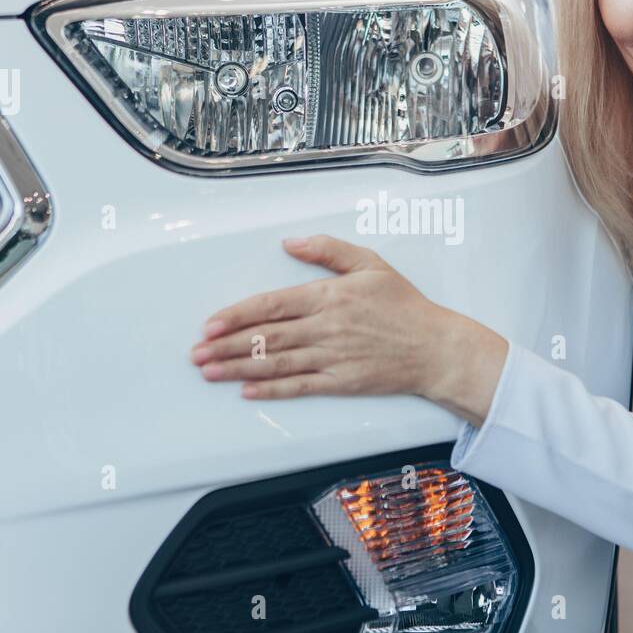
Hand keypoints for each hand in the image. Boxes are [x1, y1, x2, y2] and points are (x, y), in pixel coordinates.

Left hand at [191, 235, 506, 424]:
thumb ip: (329, 250)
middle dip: (226, 346)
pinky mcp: (341, 383)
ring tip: (209, 371)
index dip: (236, 315)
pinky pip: (299, 387)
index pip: (271, 305)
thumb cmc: (404, 306)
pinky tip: (247, 391)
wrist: (436, 348)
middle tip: (196, 352)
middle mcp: (325, 328)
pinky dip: (271, 390)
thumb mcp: (370, 263)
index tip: (210, 323)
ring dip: (238, 368)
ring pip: (276, 363)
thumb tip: (292, 241)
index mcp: (328, 296)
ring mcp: (332, 357)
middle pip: (266, 337)